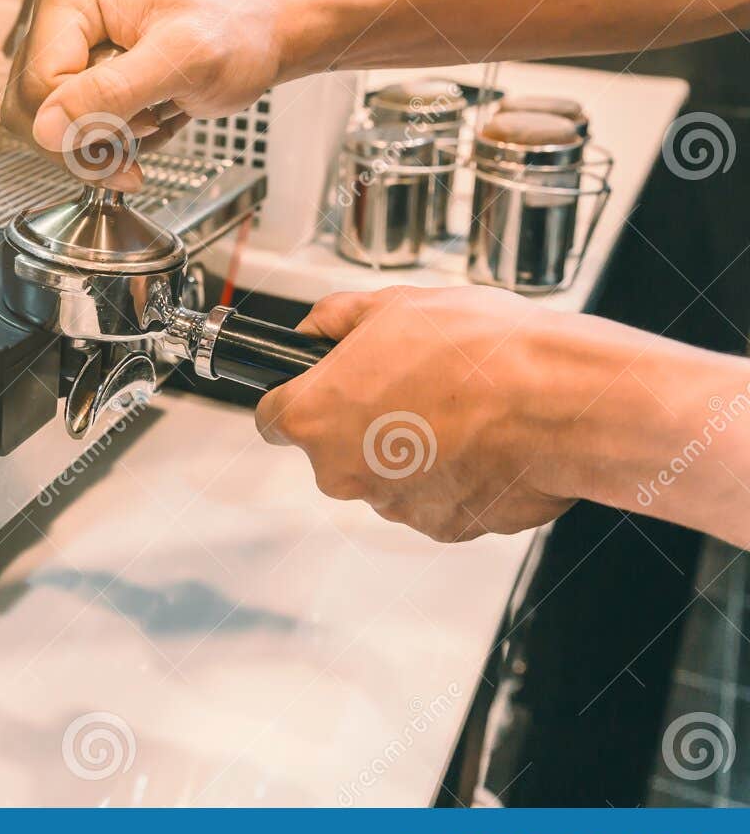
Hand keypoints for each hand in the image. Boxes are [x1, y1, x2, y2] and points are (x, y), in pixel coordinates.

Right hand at [6, 0, 288, 190]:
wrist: (258, 41)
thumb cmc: (234, 32)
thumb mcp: (181, 60)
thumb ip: (112, 92)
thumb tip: (47, 128)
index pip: (39, 86)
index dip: (87, 120)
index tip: (144, 117)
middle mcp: (57, 22)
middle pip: (33, 113)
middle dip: (92, 139)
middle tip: (148, 127)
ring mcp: (66, 55)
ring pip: (48, 132)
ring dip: (103, 148)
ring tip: (152, 124)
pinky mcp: (78, 83)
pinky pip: (68, 138)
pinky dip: (110, 149)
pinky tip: (145, 129)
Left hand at [254, 286, 579, 541]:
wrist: (561, 402)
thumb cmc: (480, 352)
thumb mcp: (394, 305)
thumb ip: (336, 319)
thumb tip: (315, 328)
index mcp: (314, 418)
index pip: (272, 418)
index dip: (295, 397)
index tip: (316, 387)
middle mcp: (341, 472)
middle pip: (330, 450)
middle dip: (359, 422)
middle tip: (408, 385)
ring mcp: (391, 506)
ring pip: (383, 475)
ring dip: (407, 449)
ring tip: (456, 409)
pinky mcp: (442, 528)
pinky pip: (432, 498)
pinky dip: (449, 475)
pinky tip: (482, 441)